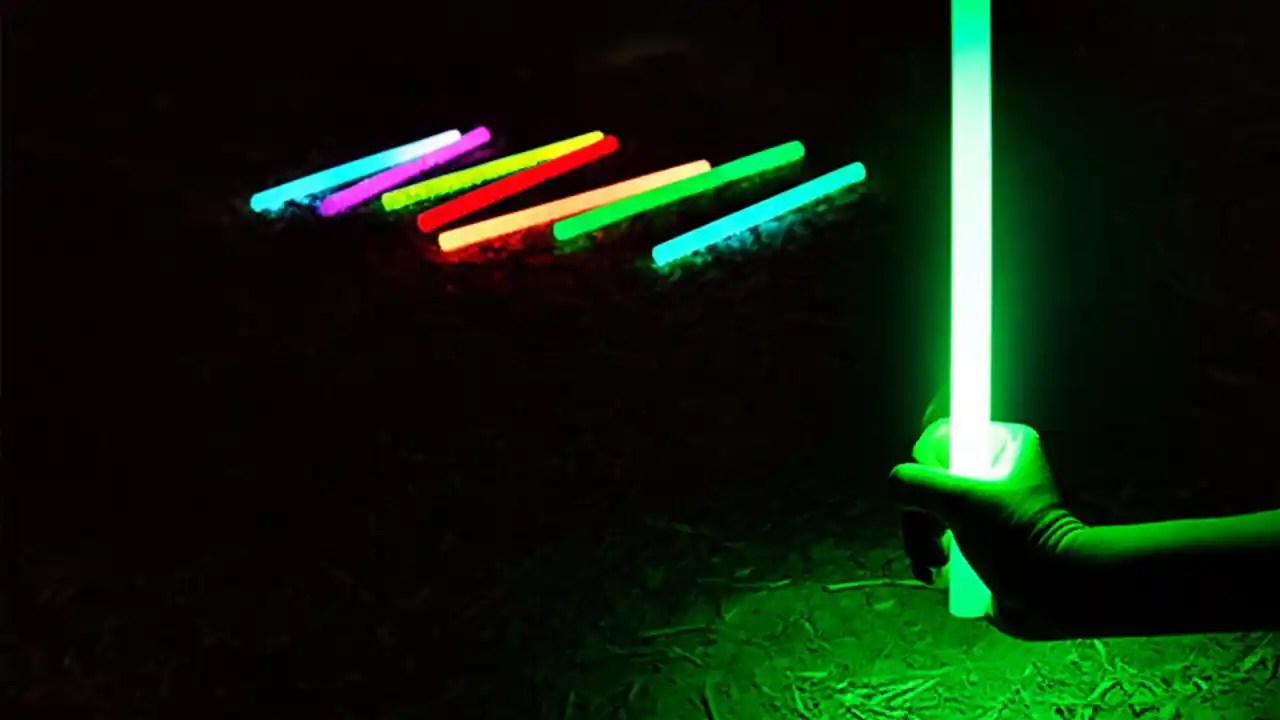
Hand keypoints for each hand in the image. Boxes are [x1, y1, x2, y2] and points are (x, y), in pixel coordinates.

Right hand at [893, 418, 1083, 633]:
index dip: (929, 463)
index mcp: (1003, 443)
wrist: (1055, 594)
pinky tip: (935, 574)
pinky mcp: (977, 538)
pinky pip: (937, 535)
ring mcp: (984, 505)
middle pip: (929, 476)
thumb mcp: (961, 500)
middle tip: (934, 538)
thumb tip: (894, 483)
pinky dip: (928, 553)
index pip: (944, 433)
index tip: (937, 497)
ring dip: (921, 537)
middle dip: (922, 512)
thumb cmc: (1017, 539)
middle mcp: (994, 468)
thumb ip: (915, 482)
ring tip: (935, 563)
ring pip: (927, 508)